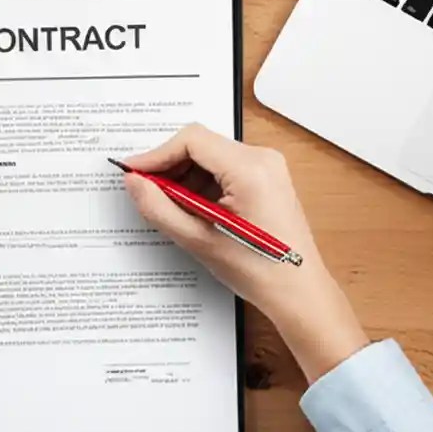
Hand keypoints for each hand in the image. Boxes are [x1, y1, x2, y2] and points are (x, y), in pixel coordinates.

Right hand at [123, 124, 367, 382]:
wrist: (298, 291)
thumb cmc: (259, 270)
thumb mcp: (199, 239)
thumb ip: (159, 207)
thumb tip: (135, 183)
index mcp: (250, 169)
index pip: (191, 140)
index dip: (156, 154)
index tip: (134, 172)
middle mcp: (263, 159)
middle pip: (200, 145)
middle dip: (170, 167)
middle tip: (147, 192)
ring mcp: (268, 167)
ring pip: (210, 156)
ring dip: (185, 176)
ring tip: (171, 208)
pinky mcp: (267, 178)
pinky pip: (224, 168)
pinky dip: (202, 183)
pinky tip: (192, 209)